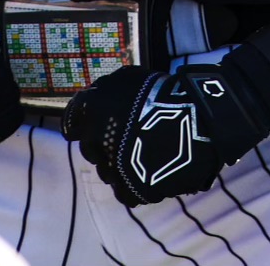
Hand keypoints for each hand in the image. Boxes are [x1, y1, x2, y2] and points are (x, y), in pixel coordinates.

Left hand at [62, 60, 269, 206]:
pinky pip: (124, 192)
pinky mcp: (133, 189)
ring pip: (106, 172)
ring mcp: (114, 168)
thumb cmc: (163, 93)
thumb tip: (91, 99)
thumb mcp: (128, 78)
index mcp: (92, 112)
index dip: (81, 124)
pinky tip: (146, 173)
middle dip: (102, 143)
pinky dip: (132, 184)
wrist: (196, 119)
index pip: (72, 123)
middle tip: (123, 138)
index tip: (89, 126)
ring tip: (140, 155)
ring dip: (117, 164)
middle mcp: (96, 141)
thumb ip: (104, 90)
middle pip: (90, 148)